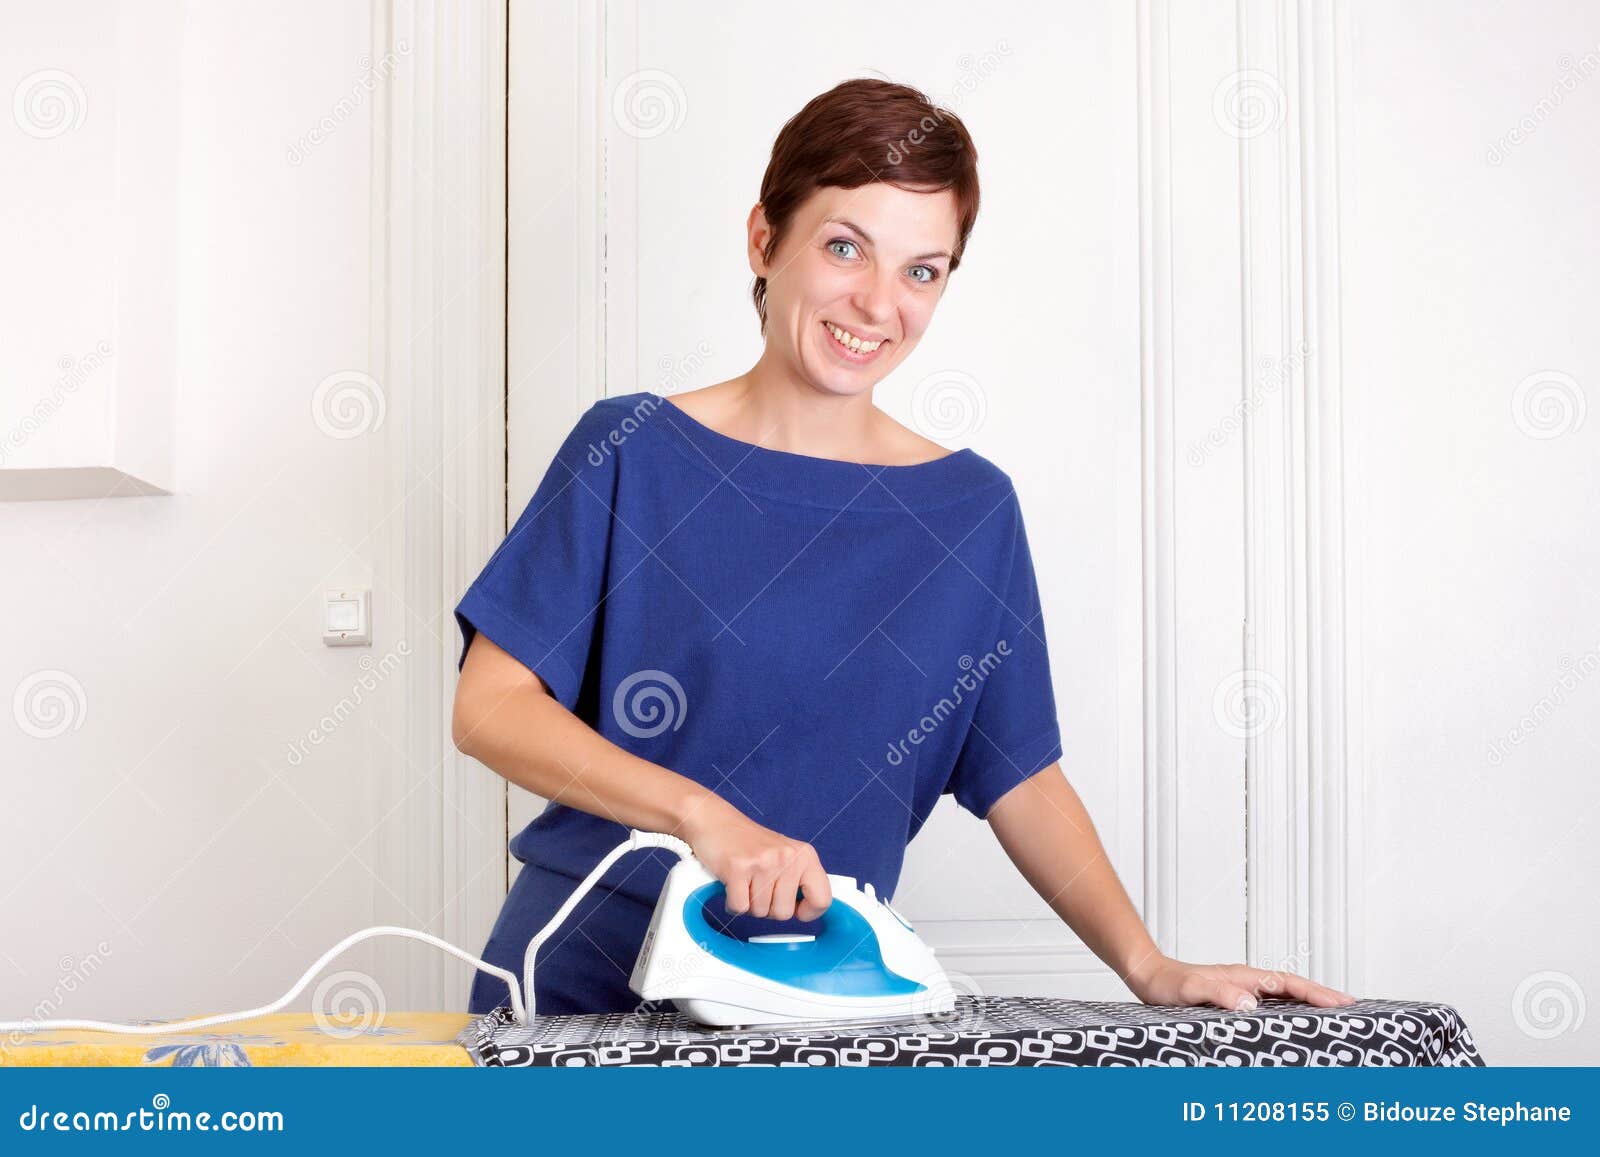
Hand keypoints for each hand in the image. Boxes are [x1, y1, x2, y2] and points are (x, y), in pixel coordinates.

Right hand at [678, 801, 831, 921]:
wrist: (715, 820)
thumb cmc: (748, 843)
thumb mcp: (784, 855)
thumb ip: (799, 879)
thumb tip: (810, 911)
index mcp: (805, 855)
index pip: (823, 899)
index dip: (808, 912)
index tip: (796, 909)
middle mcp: (788, 857)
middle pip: (784, 913)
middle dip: (768, 907)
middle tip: (757, 885)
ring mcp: (764, 862)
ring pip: (760, 912)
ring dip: (748, 903)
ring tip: (744, 880)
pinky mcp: (738, 868)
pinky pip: (739, 907)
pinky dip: (732, 903)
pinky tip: (731, 883)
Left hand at [1125, 953, 1356, 1010]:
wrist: (1149, 978)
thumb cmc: (1168, 983)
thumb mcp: (1191, 989)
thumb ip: (1218, 992)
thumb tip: (1251, 1003)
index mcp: (1244, 977)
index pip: (1290, 983)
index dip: (1317, 993)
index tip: (1343, 1001)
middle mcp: (1247, 981)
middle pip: (1294, 987)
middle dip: (1323, 996)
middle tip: (1351, 1009)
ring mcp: (1242, 989)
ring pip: (1285, 995)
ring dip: (1308, 1003)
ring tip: (1332, 1016)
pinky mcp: (1234, 999)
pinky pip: (1271, 1004)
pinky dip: (1289, 1010)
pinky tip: (1293, 1023)